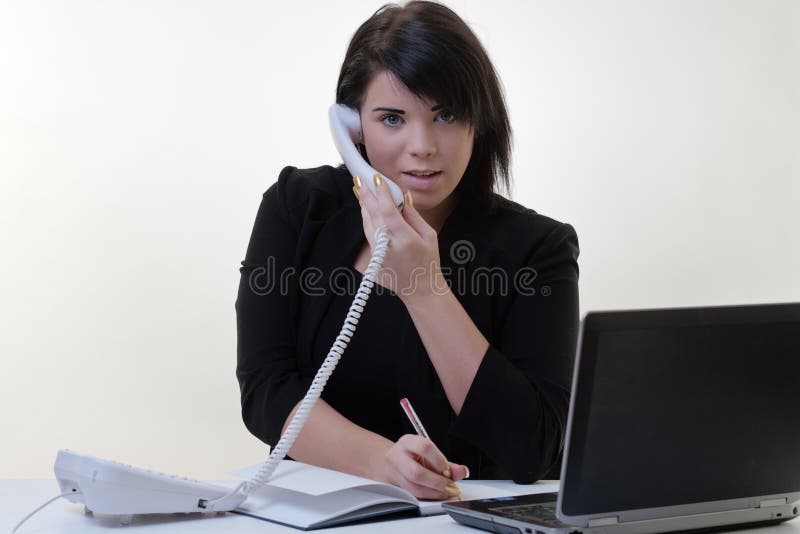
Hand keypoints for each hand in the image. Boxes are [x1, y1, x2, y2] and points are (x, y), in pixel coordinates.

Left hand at [354, 175, 443, 300]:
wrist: (420, 290)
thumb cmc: (428, 262)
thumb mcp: (429, 235)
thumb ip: (413, 215)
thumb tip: (403, 197)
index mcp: (405, 239)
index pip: (388, 211)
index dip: (381, 193)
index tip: (377, 179)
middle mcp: (388, 246)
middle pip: (373, 215)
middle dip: (366, 195)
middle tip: (360, 178)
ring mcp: (378, 254)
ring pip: (367, 223)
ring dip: (363, 205)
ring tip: (360, 189)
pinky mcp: (373, 259)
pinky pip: (368, 234)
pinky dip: (366, 219)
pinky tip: (365, 209)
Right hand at [368, 434, 468, 499]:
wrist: (387, 461)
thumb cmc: (411, 457)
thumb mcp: (428, 454)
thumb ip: (446, 463)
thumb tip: (461, 472)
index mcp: (408, 441)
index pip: (424, 447)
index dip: (439, 460)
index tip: (447, 470)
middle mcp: (396, 455)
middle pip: (416, 472)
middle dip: (436, 482)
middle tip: (448, 485)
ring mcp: (391, 471)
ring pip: (412, 487)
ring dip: (432, 492)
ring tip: (444, 491)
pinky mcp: (391, 486)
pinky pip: (410, 495)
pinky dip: (425, 496)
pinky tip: (434, 494)